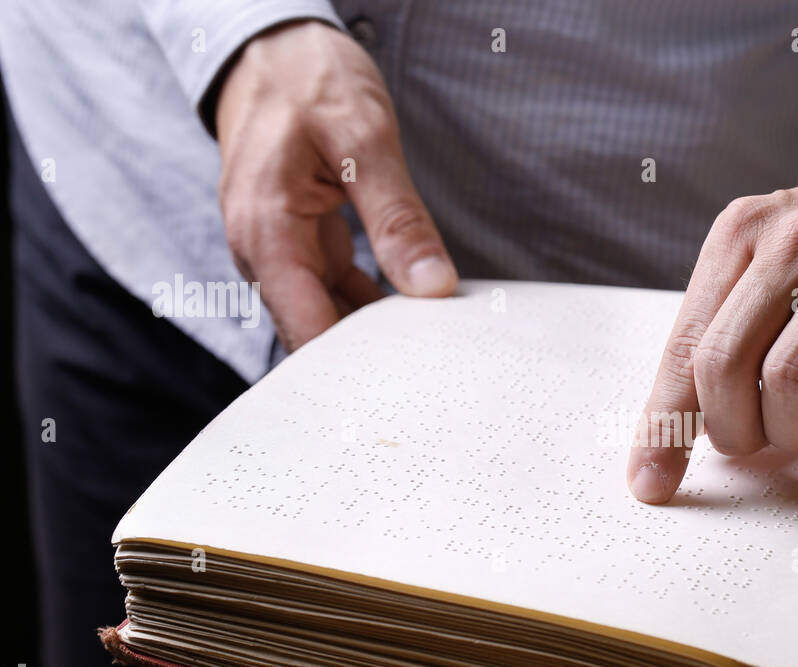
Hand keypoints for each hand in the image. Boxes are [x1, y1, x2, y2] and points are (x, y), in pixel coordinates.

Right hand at [215, 20, 456, 350]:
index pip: (306, 329)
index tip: (405, 388)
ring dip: (375, 333)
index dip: (354, 367)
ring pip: (326, 314)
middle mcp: (262, 251)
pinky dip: (371, 304)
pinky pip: (334, 289)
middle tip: (432, 377)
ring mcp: (279, 249)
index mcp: (265, 232)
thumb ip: (397, 218)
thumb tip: (433, 287)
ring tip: (433, 352)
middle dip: (369, 358)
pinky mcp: (300, 242)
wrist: (271, 44)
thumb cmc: (307, 78)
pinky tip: (414, 312)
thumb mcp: (364, 140)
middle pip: (314, 332)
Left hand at [626, 171, 797, 502]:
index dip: (664, 424)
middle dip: (734, 430)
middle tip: (756, 439)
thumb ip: (722, 330)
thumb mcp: (771, 263)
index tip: (652, 480)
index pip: (684, 345)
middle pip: (725, 366)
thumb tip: (671, 429)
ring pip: (790, 381)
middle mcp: (793, 240)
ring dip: (793, 432)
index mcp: (742, 233)